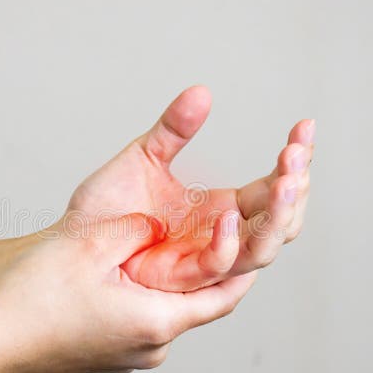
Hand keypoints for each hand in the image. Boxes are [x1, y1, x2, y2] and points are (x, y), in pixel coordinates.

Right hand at [0, 213, 255, 372]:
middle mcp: (151, 346)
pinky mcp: (112, 353)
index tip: (260, 234)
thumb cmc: (31, 300)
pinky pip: (150, 318)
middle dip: (220, 268)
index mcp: (155, 321)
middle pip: (203, 304)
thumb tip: (156, 223)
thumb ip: (134, 228)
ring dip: (185, 280)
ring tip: (186, 245)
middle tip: (231, 232)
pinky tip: (142, 269)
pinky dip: (157, 292)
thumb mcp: (88, 246)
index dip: (246, 262)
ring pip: (174, 311)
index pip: (224, 294)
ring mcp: (131, 354)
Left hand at [67, 86, 314, 291]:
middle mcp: (221, 236)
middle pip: (281, 222)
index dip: (294, 162)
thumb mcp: (143, 158)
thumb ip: (173, 130)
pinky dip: (229, 244)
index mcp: (222, 209)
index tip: (304, 127)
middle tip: (297, 153)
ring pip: (262, 249)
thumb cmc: (103, 207)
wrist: (68, 241)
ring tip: (286, 178)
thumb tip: (201, 92)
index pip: (274, 188)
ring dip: (280, 217)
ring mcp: (205, 259)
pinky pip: (218, 268)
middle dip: (296, 188)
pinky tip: (229, 214)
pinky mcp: (182, 280)